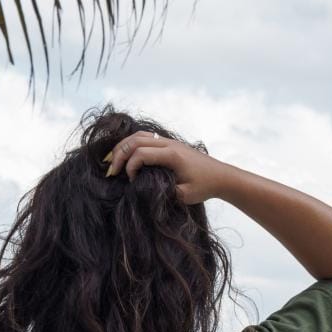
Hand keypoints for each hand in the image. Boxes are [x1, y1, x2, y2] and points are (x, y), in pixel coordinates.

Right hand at [102, 130, 236, 204]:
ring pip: (139, 136)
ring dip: (123, 147)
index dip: (130, 166)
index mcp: (172, 155)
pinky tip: (126, 156)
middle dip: (119, 154)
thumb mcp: (185, 195)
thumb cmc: (204, 186)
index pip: (141, 153)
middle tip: (111, 172)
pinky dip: (132, 144)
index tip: (130, 181)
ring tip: (113, 162)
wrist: (221, 176)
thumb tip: (143, 190)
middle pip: (135, 140)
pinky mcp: (169, 144)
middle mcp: (169, 144)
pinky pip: (146, 137)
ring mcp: (169, 141)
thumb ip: (164, 193)